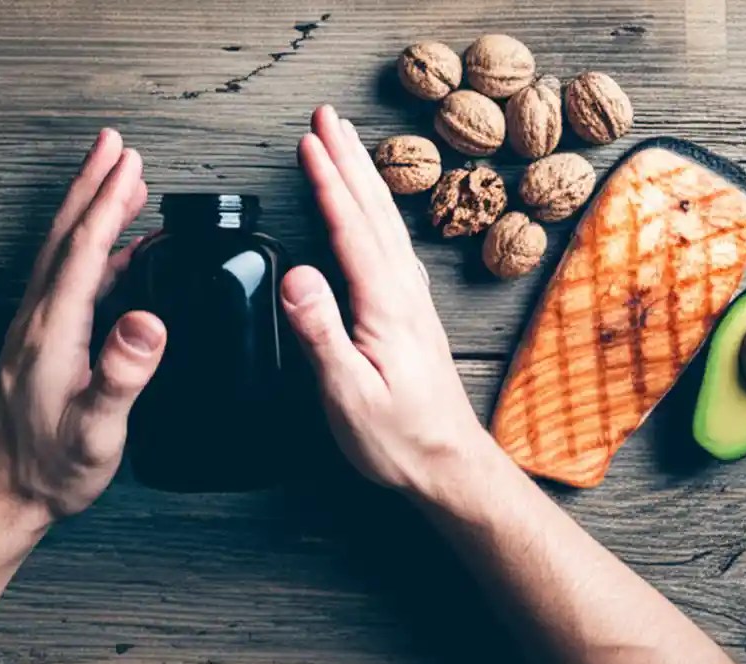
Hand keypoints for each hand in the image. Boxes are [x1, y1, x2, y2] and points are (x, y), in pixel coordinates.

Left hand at [0, 129, 165, 523]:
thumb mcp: (96, 430)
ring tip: (121, 183)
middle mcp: (37, 320)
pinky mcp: (38, 345)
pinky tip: (120, 257)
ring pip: (64, 254)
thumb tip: (149, 320)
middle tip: (115, 144)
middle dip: (92, 185)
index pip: (86, 249)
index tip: (131, 161)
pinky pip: (69, 281)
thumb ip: (122, 374)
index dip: (109, 201)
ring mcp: (35, 331)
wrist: (1, 498)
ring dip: (91, 212)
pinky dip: (96, 254)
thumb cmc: (49, 470)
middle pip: (67, 236)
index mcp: (53, 330)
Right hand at [282, 106, 489, 498]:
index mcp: (385, 304)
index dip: (328, 181)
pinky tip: (371, 209)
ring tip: (343, 144)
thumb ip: (321, 332)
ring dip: (363, 176)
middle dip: (347, 158)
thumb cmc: (398, 438)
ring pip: (385, 221)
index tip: (308, 141)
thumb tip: (297, 275)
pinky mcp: (412, 312)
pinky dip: (374, 210)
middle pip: (373, 209)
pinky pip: (391, 242)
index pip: (351, 228)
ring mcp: (412, 299)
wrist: (449, 464)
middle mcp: (404, 291)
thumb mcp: (349, 393)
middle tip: (326, 116)